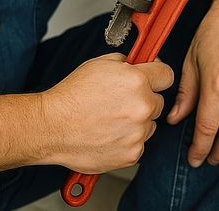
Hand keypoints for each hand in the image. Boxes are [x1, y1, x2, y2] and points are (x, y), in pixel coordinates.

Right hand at [39, 53, 173, 172]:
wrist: (51, 126)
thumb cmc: (71, 96)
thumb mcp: (99, 64)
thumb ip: (126, 63)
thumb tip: (139, 63)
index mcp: (137, 81)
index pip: (167, 75)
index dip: (157, 76)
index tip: (152, 79)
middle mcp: (142, 107)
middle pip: (158, 102)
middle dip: (144, 100)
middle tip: (120, 102)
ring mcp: (138, 133)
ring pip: (149, 125)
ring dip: (135, 123)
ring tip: (109, 120)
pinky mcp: (131, 154)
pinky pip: (138, 144)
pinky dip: (126, 141)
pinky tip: (107, 134)